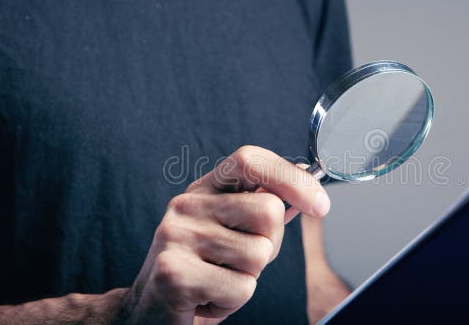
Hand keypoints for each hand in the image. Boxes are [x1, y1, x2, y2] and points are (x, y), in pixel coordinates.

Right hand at [119, 146, 330, 324]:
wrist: (149, 315)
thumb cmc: (200, 274)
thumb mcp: (229, 235)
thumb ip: (259, 211)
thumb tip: (306, 191)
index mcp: (202, 192)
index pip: (249, 160)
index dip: (292, 178)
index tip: (320, 205)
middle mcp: (186, 206)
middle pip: (268, 211)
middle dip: (269, 245)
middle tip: (239, 264)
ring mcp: (177, 237)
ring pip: (258, 254)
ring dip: (248, 280)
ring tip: (218, 282)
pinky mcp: (175, 274)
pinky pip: (242, 288)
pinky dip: (232, 304)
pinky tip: (207, 300)